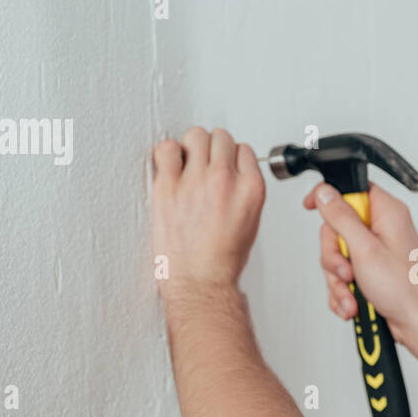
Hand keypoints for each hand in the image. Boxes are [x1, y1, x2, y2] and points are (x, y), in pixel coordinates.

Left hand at [151, 127, 263, 301]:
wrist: (199, 281)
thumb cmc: (222, 260)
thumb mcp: (251, 221)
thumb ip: (244, 191)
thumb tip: (233, 173)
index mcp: (250, 188)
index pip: (243, 150)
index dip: (232, 158)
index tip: (224, 166)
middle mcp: (225, 179)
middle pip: (221, 138)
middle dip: (213, 149)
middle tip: (205, 164)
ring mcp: (195, 181)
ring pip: (196, 135)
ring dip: (192, 146)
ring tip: (187, 163)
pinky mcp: (167, 186)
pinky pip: (167, 148)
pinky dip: (168, 153)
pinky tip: (170, 166)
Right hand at [303, 181, 417, 350]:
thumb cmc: (406, 289)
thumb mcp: (365, 249)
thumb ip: (341, 218)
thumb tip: (326, 193)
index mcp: (387, 212)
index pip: (351, 188)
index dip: (329, 196)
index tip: (311, 205)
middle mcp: (382, 228)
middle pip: (337, 228)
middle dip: (334, 257)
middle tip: (347, 271)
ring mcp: (377, 251)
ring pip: (339, 255)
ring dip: (339, 280)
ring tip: (352, 294)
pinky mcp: (372, 271)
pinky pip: (345, 274)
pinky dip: (345, 291)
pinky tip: (353, 302)